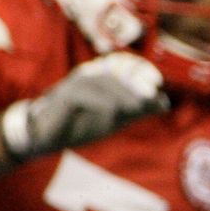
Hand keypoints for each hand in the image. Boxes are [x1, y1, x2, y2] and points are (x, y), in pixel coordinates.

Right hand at [1, 52, 168, 158]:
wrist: (45, 137)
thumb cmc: (80, 125)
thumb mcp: (112, 119)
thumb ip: (137, 110)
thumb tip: (165, 103)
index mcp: (101, 79)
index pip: (125, 73)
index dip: (143, 79)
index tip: (159, 94)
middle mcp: (88, 76)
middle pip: (115, 78)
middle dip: (134, 89)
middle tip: (150, 101)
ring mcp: (73, 84)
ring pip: (100, 84)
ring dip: (120, 94)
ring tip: (136, 107)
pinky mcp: (62, 96)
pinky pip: (82, 95)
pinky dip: (99, 102)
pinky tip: (112, 111)